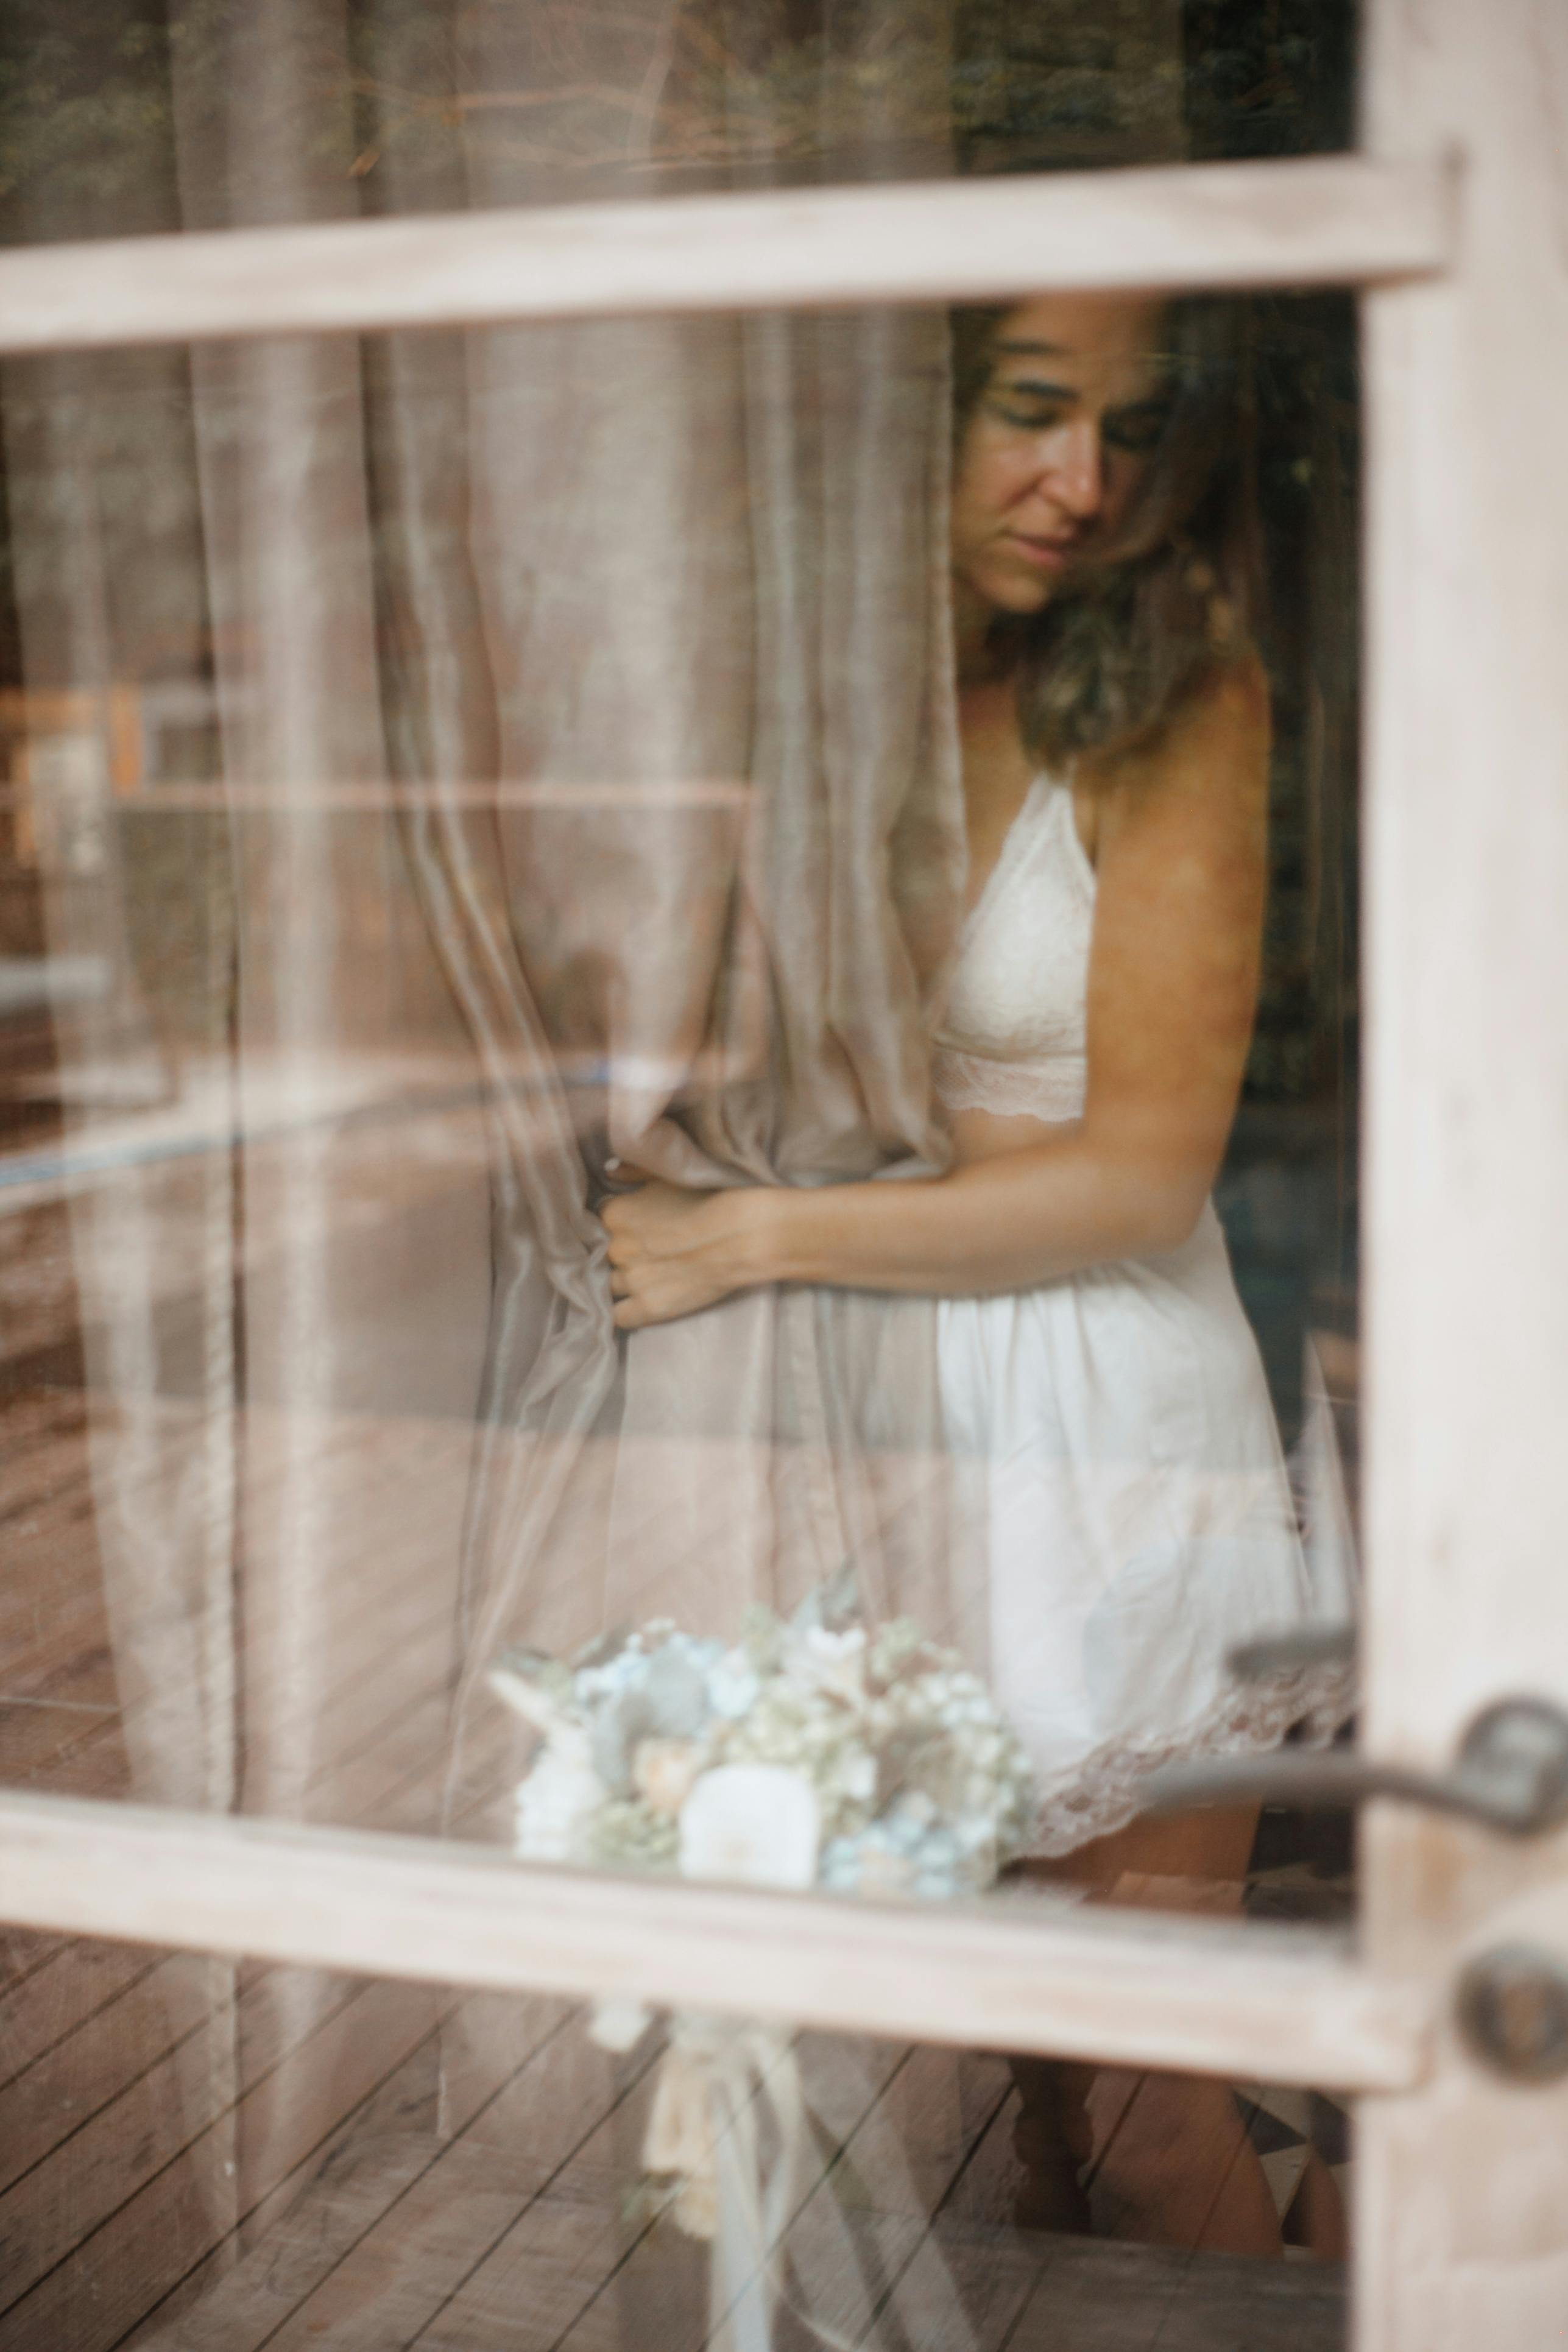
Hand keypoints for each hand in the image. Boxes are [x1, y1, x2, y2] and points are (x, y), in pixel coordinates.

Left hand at [601, 1181, 770, 1330]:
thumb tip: (610, 1173)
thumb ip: (633, 1173)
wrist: (740, 1233)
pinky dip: (626, 1311)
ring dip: (625, 1281)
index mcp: (614, 1214)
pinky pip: (620, 1316)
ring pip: (611, 1285)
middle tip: (651, 1251)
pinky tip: (640, 1302)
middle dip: (624, 1254)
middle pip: (606, 1255)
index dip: (621, 1227)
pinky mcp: (649, 1307)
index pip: (602, 1224)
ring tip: (649, 1276)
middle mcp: (615, 1248)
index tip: (639, 1228)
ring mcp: (631, 1280)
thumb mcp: (667, 1176)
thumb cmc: (708, 1198)